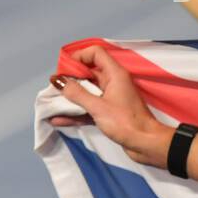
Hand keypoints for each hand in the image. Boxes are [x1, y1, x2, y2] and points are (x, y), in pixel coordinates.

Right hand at [49, 44, 173, 168]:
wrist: (146, 144)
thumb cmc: (125, 122)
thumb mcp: (97, 106)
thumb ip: (76, 93)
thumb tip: (57, 80)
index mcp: (115, 74)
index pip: (96, 53)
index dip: (79, 56)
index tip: (63, 68)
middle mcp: (114, 83)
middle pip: (89, 72)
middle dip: (70, 78)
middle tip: (53, 86)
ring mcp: (112, 98)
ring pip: (87, 92)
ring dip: (70, 96)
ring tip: (50, 101)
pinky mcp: (109, 113)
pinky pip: (89, 108)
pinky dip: (75, 113)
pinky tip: (58, 119)